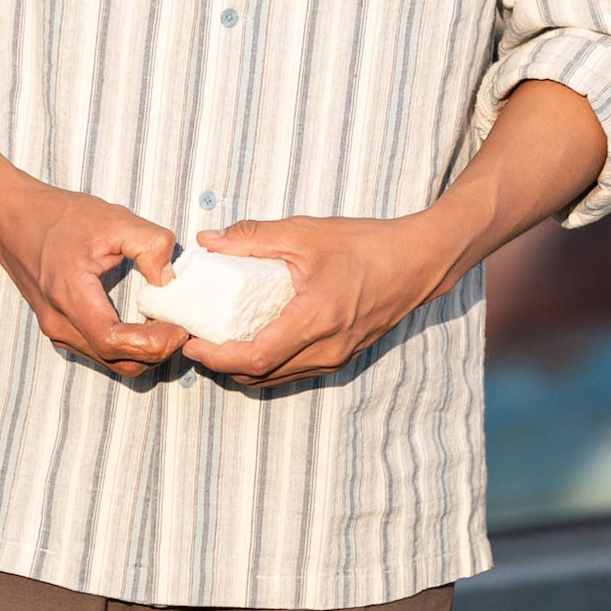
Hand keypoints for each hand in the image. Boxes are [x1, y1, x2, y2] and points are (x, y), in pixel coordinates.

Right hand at [0, 170, 189, 374]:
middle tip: (180, 326)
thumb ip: (149, 244)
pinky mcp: (59, 329)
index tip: (179, 326)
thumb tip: (169, 279)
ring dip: (143, 351)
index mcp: (69, 295)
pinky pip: (99, 351)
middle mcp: (59, 323)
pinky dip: (127, 346)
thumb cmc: (60, 216)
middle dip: (155, 351)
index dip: (153, 343)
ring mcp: (56, 330)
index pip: (114, 342)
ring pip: (110, 361)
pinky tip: (143, 321)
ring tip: (166, 323)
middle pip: (117, 361)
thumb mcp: (113, 218)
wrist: (13, 217)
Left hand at [177, 213, 462, 383]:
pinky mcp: (343, 358)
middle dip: (223, 365)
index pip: (255, 357)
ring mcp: (337, 357)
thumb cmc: (366, 245)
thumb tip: (208, 240)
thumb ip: (253, 237)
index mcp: (316, 319)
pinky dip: (269, 363)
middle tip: (198, 342)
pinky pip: (295, 371)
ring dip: (245, 367)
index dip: (217, 357)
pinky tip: (255, 340)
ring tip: (220, 342)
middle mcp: (327, 348)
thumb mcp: (305, 233)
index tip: (192, 343)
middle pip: (261, 376)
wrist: (418, 261)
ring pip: (277, 378)